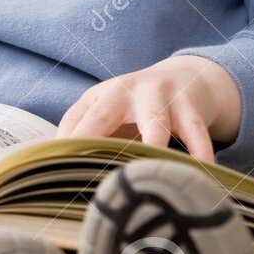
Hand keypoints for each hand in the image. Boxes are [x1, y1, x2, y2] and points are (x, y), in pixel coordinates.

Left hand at [55, 54, 241, 163]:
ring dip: (154, 148)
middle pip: (104, 116)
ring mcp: (160, 95)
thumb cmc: (137, 106)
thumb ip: (82, 132)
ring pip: (155, 124)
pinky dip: (199, 153)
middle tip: (91, 172)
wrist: (186, 77)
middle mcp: (127, 91)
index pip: (77, 121)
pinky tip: (202, 172)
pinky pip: (195, 132)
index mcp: (101, 97)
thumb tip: (51, 166)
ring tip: (150, 176)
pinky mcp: (189, 105)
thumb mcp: (107, 110)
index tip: (58, 173)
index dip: (68, 146)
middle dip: (95, 140)